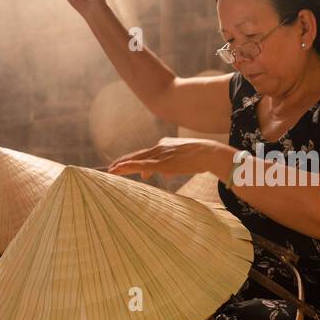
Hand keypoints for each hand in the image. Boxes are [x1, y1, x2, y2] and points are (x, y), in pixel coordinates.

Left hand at [106, 137, 231, 180]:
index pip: (147, 154)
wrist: (209, 153)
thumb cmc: (201, 158)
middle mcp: (160, 147)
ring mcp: (160, 154)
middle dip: (124, 162)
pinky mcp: (161, 162)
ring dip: (122, 166)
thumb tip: (164, 175)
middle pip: (137, 156)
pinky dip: (128, 166)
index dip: (135, 161)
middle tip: (112, 169)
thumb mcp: (184, 161)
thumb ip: (172, 167)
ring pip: (136, 160)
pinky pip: (140, 165)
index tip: (125, 167)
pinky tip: (118, 168)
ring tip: (111, 171)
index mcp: (165, 145)